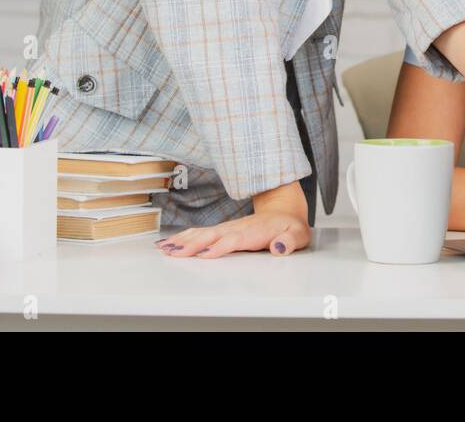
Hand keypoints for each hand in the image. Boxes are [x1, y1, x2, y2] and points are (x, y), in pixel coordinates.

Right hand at [156, 184, 310, 257]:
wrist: (284, 210)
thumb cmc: (290, 227)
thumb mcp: (298, 235)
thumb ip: (289, 241)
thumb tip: (279, 247)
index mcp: (255, 231)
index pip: (235, 239)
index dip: (221, 246)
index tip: (205, 254)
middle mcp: (238, 228)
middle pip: (213, 236)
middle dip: (193, 244)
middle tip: (175, 253)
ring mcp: (228, 227)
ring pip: (203, 234)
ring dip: (183, 241)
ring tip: (165, 248)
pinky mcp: (222, 229)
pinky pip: (200, 233)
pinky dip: (183, 238)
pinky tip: (169, 243)